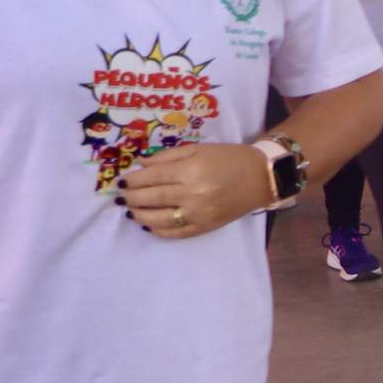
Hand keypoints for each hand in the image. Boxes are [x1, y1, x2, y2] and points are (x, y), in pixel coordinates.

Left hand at [118, 142, 270, 238]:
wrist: (261, 178)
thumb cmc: (228, 158)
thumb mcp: (198, 149)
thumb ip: (168, 157)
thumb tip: (140, 164)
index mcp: (190, 171)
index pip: (151, 177)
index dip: (133, 180)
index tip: (121, 181)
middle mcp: (192, 194)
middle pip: (151, 198)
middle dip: (131, 197)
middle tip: (121, 196)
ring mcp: (198, 214)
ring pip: (158, 219)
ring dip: (139, 215)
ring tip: (130, 210)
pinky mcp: (205, 227)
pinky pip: (175, 233)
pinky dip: (158, 230)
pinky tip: (148, 224)